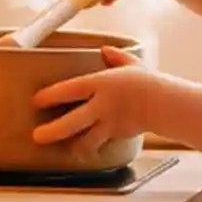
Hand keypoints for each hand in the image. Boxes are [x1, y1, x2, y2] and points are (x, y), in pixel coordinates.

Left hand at [32, 47, 154, 158]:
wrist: (165, 103)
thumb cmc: (148, 82)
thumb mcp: (132, 64)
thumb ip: (116, 57)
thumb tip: (105, 49)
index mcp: (101, 83)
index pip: (70, 89)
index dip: (51, 96)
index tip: (36, 100)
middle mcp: (102, 105)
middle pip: (72, 121)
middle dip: (53, 130)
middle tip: (37, 136)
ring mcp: (109, 123)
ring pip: (86, 140)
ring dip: (73, 146)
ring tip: (64, 148)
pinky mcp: (117, 134)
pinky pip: (100, 144)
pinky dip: (92, 149)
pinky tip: (84, 152)